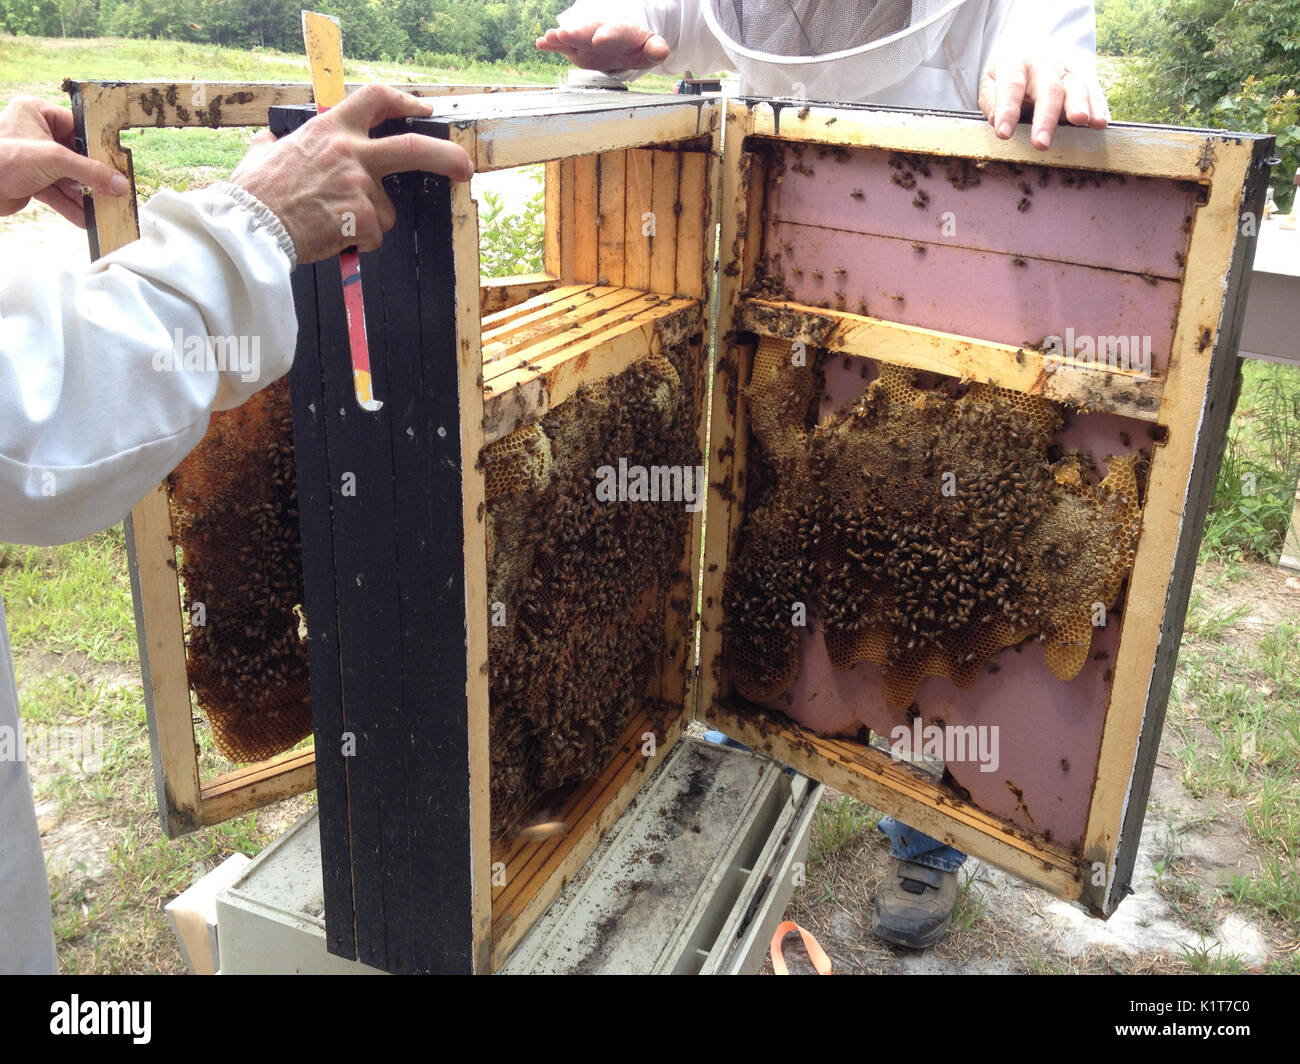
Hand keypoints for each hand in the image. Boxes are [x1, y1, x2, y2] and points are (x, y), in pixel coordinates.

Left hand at [0, 96, 129, 225]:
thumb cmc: (2, 158)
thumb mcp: (54, 159)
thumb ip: (90, 171)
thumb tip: (120, 183)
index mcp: (36, 113)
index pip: (77, 126)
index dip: (97, 146)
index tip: (117, 163)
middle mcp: (35, 133)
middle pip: (75, 155)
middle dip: (92, 177)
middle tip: (114, 189)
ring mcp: (32, 158)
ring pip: (67, 177)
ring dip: (84, 195)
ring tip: (103, 209)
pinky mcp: (29, 180)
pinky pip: (56, 192)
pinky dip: (70, 206)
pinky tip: (85, 218)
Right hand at [229, 83, 474, 264]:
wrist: (253, 226)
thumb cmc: (256, 193)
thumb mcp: (265, 152)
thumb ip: (281, 143)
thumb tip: (275, 143)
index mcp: (331, 129)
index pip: (376, 99)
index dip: (405, 101)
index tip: (422, 110)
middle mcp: (352, 152)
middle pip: (415, 146)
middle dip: (448, 156)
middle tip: (464, 167)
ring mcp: (362, 185)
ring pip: (386, 210)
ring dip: (368, 221)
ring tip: (332, 220)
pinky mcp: (365, 217)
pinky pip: (373, 234)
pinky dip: (357, 241)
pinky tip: (332, 235)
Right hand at [535, 22, 669, 70]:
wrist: (625, 44)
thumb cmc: (638, 47)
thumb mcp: (651, 48)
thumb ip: (656, 49)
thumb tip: (661, 50)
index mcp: (622, 32)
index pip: (616, 31)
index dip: (607, 35)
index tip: (598, 40)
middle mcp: (601, 31)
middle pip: (588, 30)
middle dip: (577, 32)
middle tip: (562, 34)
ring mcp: (587, 39)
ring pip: (573, 36)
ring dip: (560, 37)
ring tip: (548, 37)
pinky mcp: (577, 48)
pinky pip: (562, 45)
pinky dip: (551, 44)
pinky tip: (540, 43)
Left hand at [979, 57, 1109, 149]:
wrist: (1030, 55)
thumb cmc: (1006, 78)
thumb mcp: (991, 83)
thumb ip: (991, 101)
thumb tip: (996, 120)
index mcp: (1017, 65)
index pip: (1011, 86)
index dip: (1007, 110)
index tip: (1003, 134)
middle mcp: (1045, 66)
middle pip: (1048, 89)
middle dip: (1045, 117)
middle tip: (1040, 143)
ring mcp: (1067, 74)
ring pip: (1076, 87)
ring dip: (1079, 106)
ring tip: (1082, 121)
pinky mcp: (1083, 82)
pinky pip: (1094, 93)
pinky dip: (1098, 108)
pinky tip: (1100, 123)